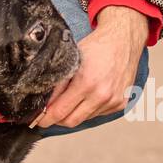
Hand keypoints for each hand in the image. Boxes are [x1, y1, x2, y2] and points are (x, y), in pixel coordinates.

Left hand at [33, 5, 148, 130]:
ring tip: (70, 99)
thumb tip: (44, 101)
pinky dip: (88, 109)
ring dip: (74, 112)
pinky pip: (97, 114)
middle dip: (57, 119)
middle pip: (71, 121)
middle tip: (49, 114)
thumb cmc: (97, 46)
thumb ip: (58, 82)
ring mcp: (113, 101)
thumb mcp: (71, 59)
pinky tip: (87, 96)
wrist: (123, 41)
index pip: (60, 111)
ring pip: (84, 118)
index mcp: (87, 83)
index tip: (38, 119)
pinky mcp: (120, 104)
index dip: (45, 118)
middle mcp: (102, 95)